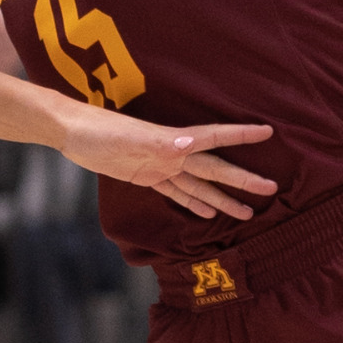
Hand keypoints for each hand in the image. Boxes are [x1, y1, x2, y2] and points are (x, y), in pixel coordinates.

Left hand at [54, 104, 276, 218]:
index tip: (268, 131)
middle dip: (241, 179)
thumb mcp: (126, 136)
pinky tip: (207, 213)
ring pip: (199, 184)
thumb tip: (189, 144)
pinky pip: (175, 192)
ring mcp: (160, 166)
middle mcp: (172, 153)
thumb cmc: (97, 129)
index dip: (240, 135)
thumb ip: (158, 142)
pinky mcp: (146, 177)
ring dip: (222, 198)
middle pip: (213, 168)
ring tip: (248, 212)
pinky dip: (193, 202)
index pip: (213, 137)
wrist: (71, 131)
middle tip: (271, 189)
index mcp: (171, 140)